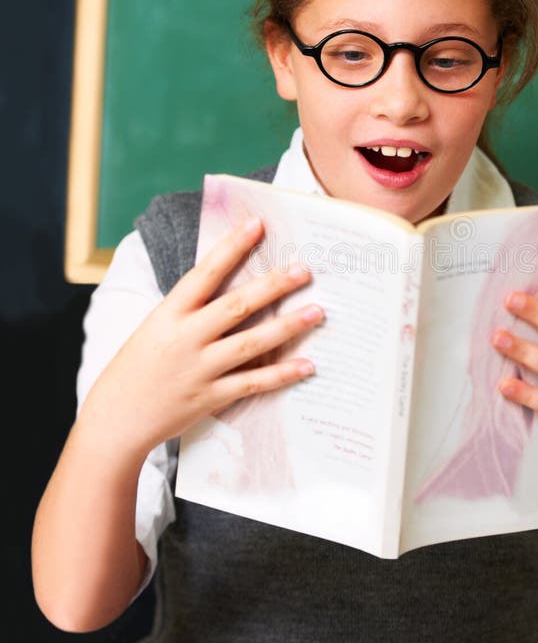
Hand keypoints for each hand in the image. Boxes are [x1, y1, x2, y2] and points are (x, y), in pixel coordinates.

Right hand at [78, 217, 323, 460]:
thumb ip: (193, 308)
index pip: (204, 273)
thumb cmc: (140, 365)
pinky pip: (253, 382)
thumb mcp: (157, 326)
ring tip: (316, 311)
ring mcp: (199, 369)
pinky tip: (307, 364)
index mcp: (168, 314)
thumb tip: (236, 282)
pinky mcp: (210, 398)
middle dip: (273, 286)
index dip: (231, 247)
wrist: (116, 418)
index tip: (257, 224)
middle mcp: (185, 338)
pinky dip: (282, 374)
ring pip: (250, 343)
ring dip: (287, 326)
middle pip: (236, 306)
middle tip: (305, 270)